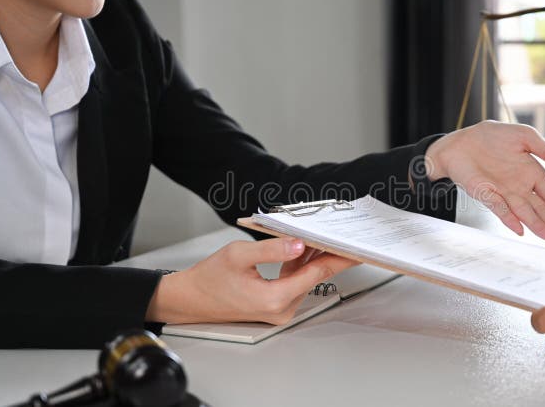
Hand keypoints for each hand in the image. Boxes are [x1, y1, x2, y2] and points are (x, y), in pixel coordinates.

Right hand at [146, 238, 357, 323]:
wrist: (190, 299)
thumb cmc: (209, 278)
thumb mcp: (239, 255)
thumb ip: (272, 249)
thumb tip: (299, 244)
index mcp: (274, 299)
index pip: (317, 274)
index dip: (338, 256)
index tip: (354, 247)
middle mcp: (280, 309)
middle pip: (315, 276)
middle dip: (328, 253)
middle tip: (344, 234)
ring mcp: (279, 310)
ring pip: (305, 279)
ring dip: (313, 258)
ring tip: (323, 236)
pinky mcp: (275, 306)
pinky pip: (294, 282)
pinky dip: (299, 265)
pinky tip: (304, 248)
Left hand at [426, 121, 544, 244]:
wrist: (460, 141)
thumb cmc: (492, 137)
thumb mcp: (526, 137)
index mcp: (532, 172)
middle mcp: (519, 186)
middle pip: (541, 208)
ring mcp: (503, 192)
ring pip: (523, 212)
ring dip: (537, 225)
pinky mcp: (485, 193)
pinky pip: (498, 207)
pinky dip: (508, 218)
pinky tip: (520, 229)